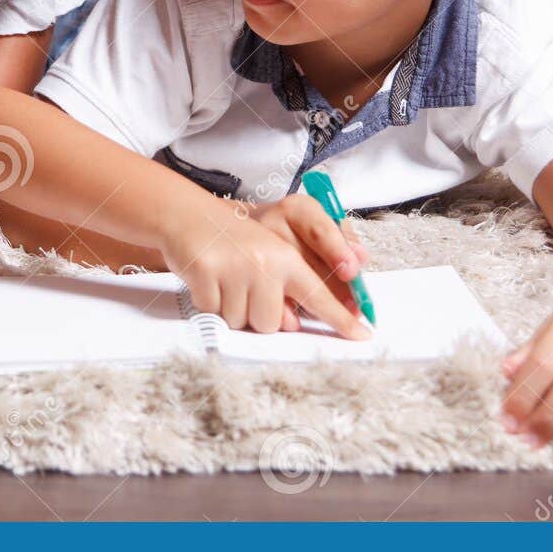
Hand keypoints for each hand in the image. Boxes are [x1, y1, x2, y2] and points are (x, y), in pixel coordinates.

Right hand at [160, 195, 371, 339]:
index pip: (319, 292)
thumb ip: (299, 276)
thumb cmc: (237, 241)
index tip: (362, 333)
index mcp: (286, 256)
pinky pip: (215, 313)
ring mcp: (235, 267)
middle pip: (274, 323)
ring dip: (234, 310)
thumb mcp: (273, 249)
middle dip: (261, 315)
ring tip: (229, 282)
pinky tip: (210, 280)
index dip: (340, 317)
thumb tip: (311, 311)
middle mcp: (266, 259)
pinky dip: (210, 303)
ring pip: (244, 322)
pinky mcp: (206, 273)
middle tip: (248, 288)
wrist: (190, 217)